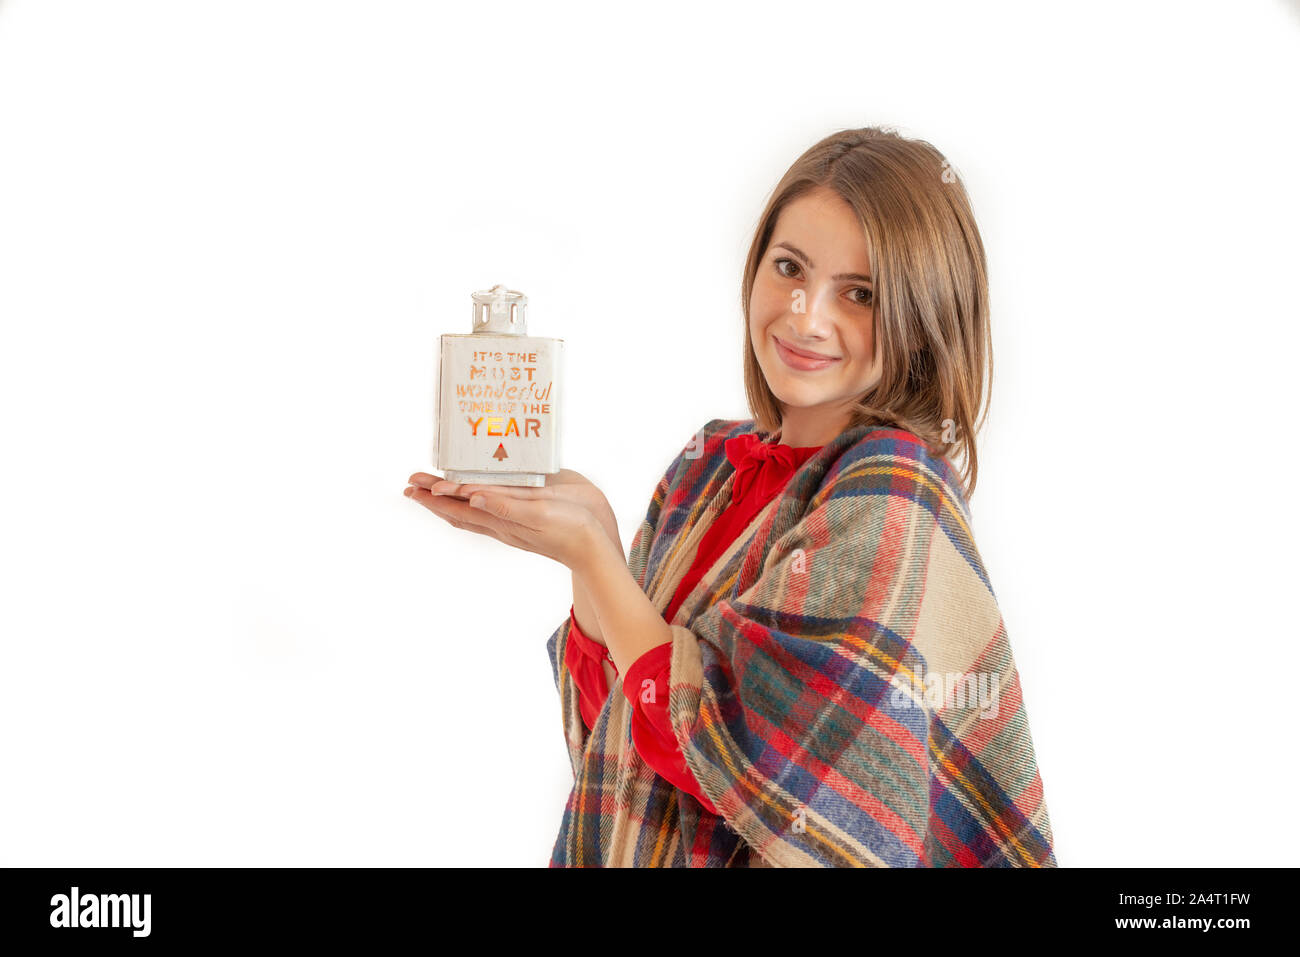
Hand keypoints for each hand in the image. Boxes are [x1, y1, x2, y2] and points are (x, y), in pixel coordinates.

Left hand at [404, 470, 609, 570]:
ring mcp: (512, 522)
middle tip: (411, 484)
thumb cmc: (570, 529)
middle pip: (458, 511)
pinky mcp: (525, 518)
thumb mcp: (539, 513)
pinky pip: (490, 510)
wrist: (596, 548)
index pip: (458, 508)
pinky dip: (474, 500)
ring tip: (432, 490)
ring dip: (450, 500)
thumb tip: (472, 497)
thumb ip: (506, 505)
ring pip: (471, 513)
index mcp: (501, 518)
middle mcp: (501, 522)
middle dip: (433, 497)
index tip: (412, 485)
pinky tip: (476, 496)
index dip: (434, 497)